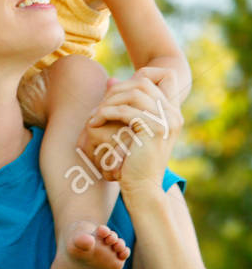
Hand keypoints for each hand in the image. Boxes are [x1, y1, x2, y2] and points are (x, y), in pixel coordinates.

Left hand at [79, 67, 182, 194]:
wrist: (143, 189)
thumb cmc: (134, 161)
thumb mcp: (131, 128)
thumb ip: (125, 104)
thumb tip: (111, 80)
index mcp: (171, 113)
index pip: (156, 79)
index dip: (134, 78)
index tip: (113, 93)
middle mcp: (173, 115)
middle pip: (142, 83)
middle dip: (116, 90)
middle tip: (99, 105)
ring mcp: (166, 122)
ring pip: (133, 95)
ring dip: (110, 101)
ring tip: (95, 114)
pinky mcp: (155, 131)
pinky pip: (127, 111)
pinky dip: (107, 113)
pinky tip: (95, 122)